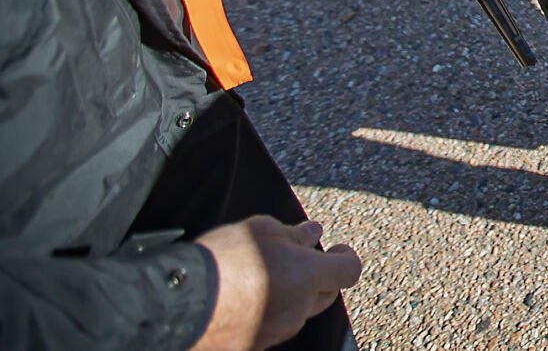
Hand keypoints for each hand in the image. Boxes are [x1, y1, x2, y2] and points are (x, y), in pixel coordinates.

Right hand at [192, 217, 360, 350]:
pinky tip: (243, 302)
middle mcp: (298, 309)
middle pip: (325, 295)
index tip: (337, 249)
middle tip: (297, 263)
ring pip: (297, 314)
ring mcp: (276, 332)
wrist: (177, 303)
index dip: (345, 257)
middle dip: (318, 278)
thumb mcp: (260, 230)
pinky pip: (270, 329)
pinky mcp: (254, 346)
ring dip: (290, 297)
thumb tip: (312, 234)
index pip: (349, 270)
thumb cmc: (222, 261)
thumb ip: (294, 234)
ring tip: (262, 280)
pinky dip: (266, 314)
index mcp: (308, 276)